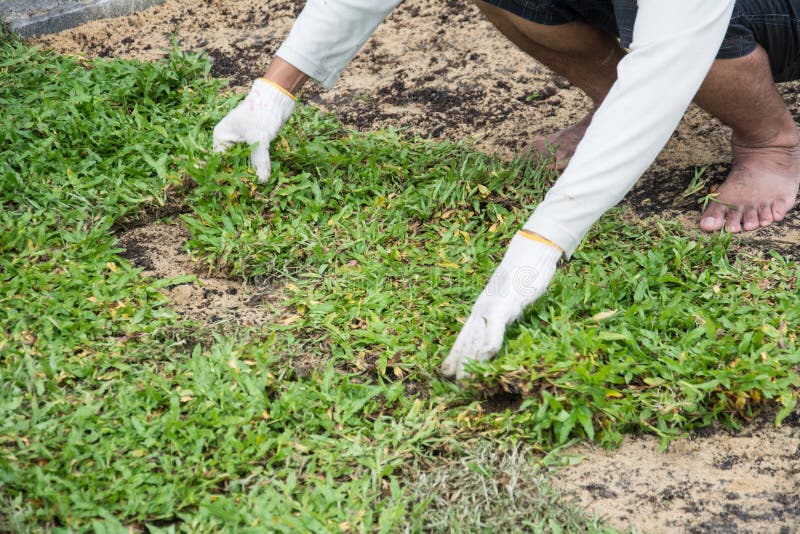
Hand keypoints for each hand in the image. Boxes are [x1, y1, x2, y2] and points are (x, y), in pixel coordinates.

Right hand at [213, 79, 295, 182]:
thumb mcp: (260, 139)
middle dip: (239, 177)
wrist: (276, 97)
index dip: (226, 176)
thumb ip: (260, 160)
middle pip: (231, 164)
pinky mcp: (254, 142)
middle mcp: (229, 140)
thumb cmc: (261, 113)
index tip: (231, 192)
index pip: (220, 162)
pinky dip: (258, 166)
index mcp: (222, 137)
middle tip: (246, 194)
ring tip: (254, 190)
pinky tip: (263, 178)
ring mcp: (242, 141)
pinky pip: (254, 158)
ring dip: (249, 173)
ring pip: (244, 162)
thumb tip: (261, 181)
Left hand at [441, 232, 561, 378]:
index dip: (456, 355)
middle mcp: (481, 309)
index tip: (446, 372)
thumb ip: (503, 316)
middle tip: (450, 382)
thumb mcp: (510, 301)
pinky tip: (486, 356)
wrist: (530, 253)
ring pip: (476, 338)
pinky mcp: (504, 306)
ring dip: (470, 360)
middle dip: (458, 363)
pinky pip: (495, 328)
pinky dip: (490, 343)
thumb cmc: (523, 276)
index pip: (464, 336)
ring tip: (464, 379)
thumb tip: (500, 331)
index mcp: (481, 309)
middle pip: (465, 340)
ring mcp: (491, 307)